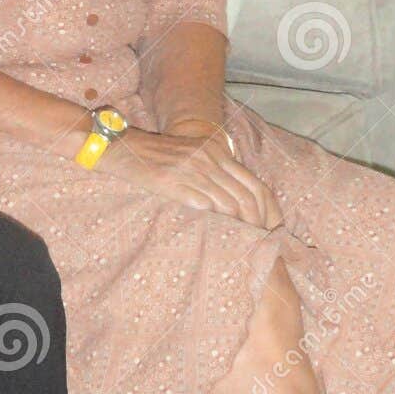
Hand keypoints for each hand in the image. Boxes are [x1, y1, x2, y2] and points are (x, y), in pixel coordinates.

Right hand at [96, 120, 283, 229]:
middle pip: (247, 198)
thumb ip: (215, 170)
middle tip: (259, 245)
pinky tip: (216, 236)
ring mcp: (192, 170)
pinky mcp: (174, 182)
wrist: (122, 148)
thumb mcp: (192, 154)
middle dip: (257, 225)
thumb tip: (236, 201)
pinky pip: (204, 207)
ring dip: (238, 227)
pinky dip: (214, 224)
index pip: (256, 185)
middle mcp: (209, 159)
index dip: (268, 211)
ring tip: (240, 245)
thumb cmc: (156, 155)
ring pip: (229, 205)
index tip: (272, 231)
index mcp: (217, 151)